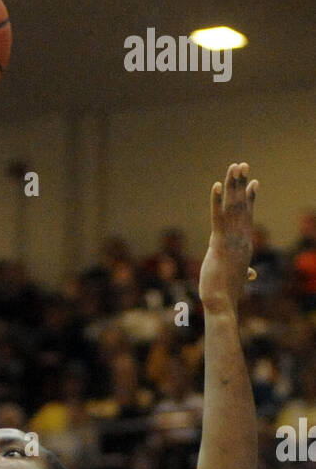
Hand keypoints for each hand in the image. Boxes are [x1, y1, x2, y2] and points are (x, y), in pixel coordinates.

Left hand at [198, 162, 258, 314]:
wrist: (222, 303)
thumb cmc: (228, 292)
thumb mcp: (238, 276)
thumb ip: (246, 271)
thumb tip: (253, 274)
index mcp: (244, 243)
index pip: (248, 215)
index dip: (250, 198)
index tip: (253, 182)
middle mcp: (241, 237)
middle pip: (242, 205)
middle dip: (241, 184)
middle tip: (242, 165)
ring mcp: (231, 239)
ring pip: (232, 206)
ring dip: (232, 185)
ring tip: (234, 167)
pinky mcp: (218, 243)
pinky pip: (217, 218)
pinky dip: (216, 202)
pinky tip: (215, 187)